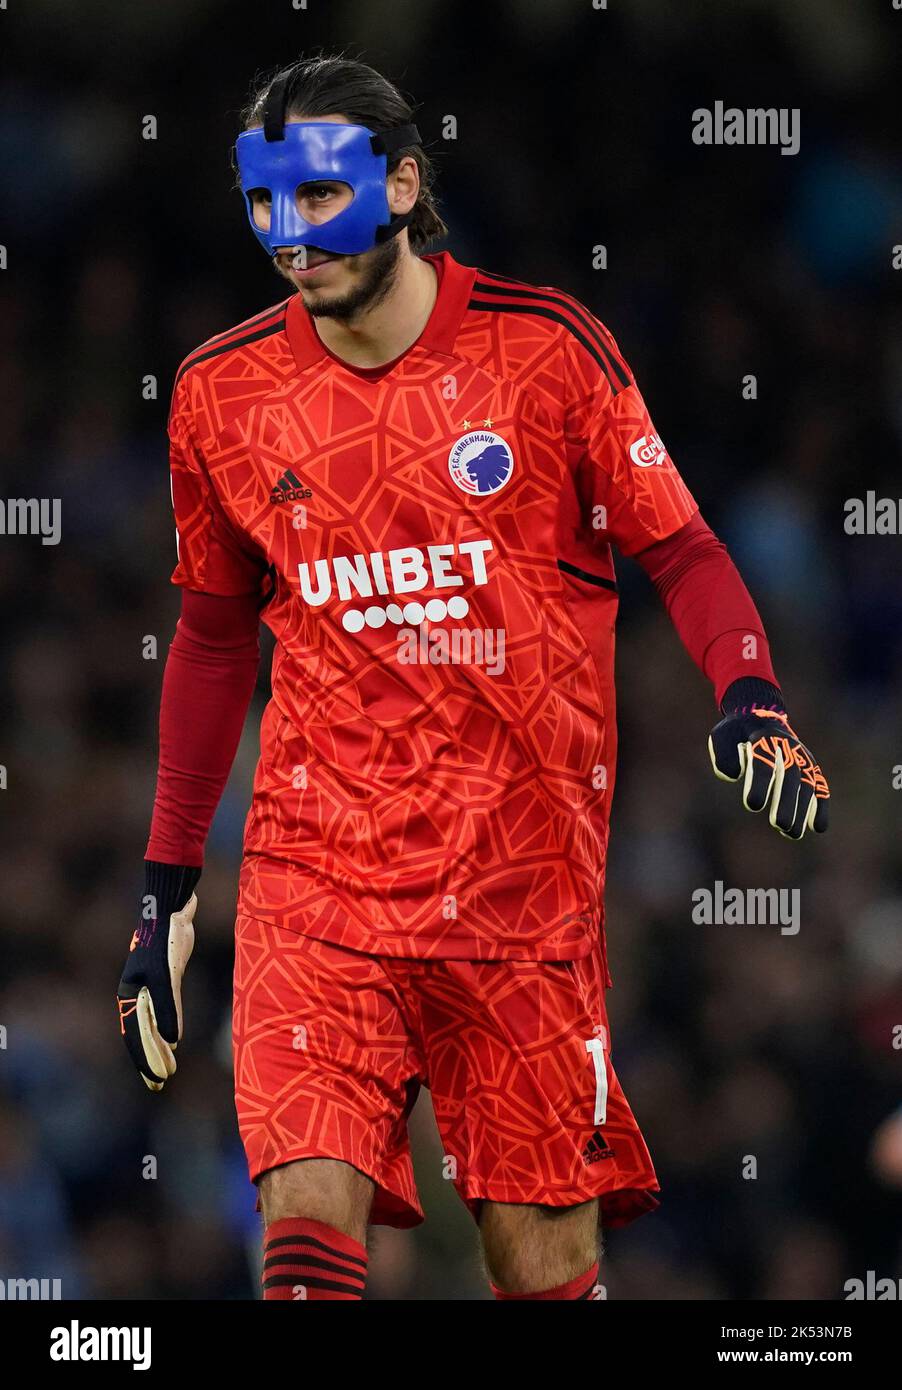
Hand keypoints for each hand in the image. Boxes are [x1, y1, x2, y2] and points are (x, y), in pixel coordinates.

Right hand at [117, 867, 199, 1090]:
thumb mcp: (166, 976)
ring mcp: (150, 986)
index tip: (156, 1080)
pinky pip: (163, 1010)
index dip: (144, 1059)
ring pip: (152, 1024)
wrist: (173, 910)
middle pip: (141, 1033)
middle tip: (159, 1084)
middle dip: (149, 1060)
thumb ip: (168, 1008)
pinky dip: (167, 1028)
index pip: (134, 1034)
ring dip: (158, 1048)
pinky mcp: (166, 978)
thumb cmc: (164, 940)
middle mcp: (135, 992)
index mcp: (128, 993)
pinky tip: (174, 1042)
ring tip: (167, 1071)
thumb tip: (173, 1041)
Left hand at [708, 702, 828, 840]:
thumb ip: (724, 757)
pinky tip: (818, 828)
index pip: (762, 763)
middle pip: (789, 777)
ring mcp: (802, 758)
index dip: (759, 784)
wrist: (759, 716)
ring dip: (802, 810)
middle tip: (779, 824)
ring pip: (806, 785)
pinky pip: (819, 787)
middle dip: (786, 802)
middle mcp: (786, 748)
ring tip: (791, 834)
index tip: (752, 806)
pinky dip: (821, 806)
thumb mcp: (722, 737)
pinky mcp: (810, 768)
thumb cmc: (736, 734)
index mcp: (762, 738)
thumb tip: (735, 775)